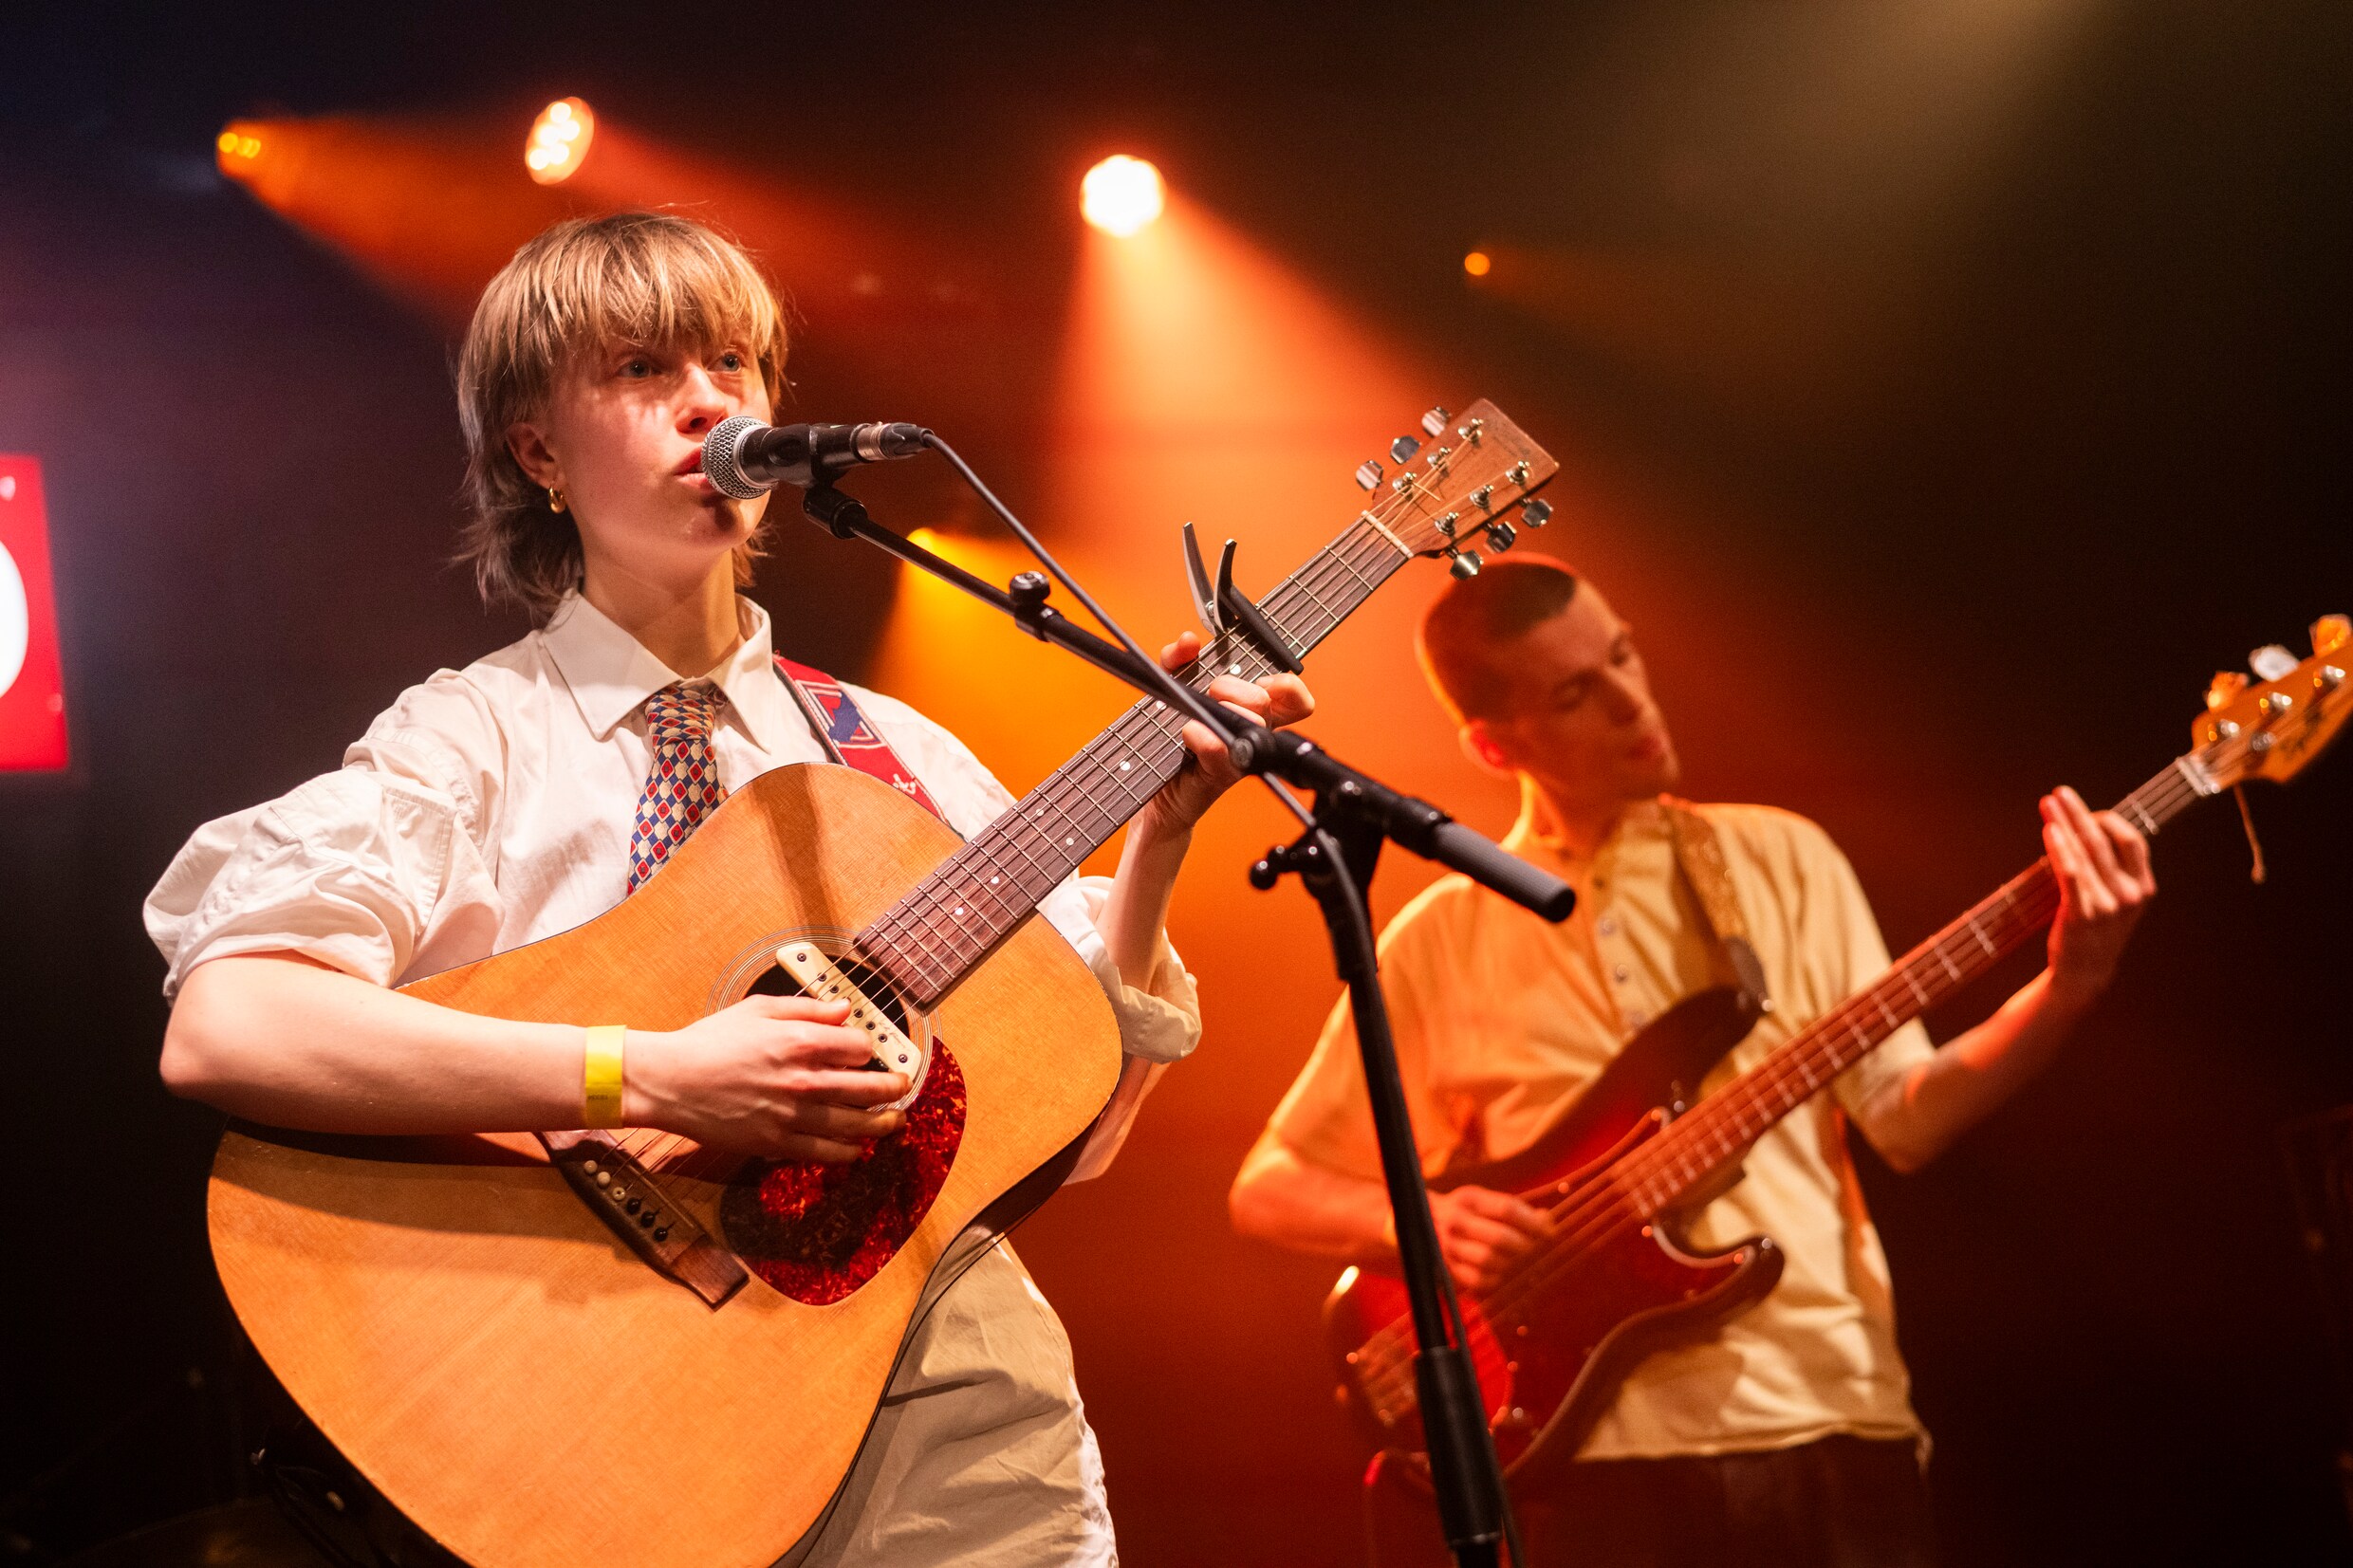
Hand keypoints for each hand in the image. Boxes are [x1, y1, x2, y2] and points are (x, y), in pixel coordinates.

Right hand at [625, 996, 909, 1160]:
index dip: (871, 1048)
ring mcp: (792, 1115)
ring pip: (856, 1125)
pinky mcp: (777, 1142)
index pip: (860, 1048)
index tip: (870, 1051)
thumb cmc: (709, 1041)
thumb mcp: (758, 1009)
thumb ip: (806, 1008)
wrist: (670, 1082)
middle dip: (893, 1087)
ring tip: (893, 1121)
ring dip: (882, 1123)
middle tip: (901, 1086)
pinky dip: (848, 1151)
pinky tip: (856, 1147)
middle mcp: (803, 1080)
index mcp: (799, 1042)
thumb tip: (843, 1009)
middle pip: (869, 1088)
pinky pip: (826, 1152)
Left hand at [1136, 630, 1315, 837]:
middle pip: (1267, 703)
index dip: (1286, 685)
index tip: (1262, 680)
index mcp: (1249, 710)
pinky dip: (1205, 738)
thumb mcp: (1170, 689)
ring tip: (1200, 712)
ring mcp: (1237, 757)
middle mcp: (1250, 734)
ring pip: (1254, 726)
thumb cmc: (1168, 740)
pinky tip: (1189, 732)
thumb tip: (1189, 643)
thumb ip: (1179, 661)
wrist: (1154, 788)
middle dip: (1240, 688)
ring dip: (1228, 709)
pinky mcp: (1217, 777)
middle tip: (1215, 690)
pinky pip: (1221, 753)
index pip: (1290, 696)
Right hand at [1423, 1185, 1553, 1295]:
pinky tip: (1503, 1273)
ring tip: (1521, 1262)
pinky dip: (1496, 1279)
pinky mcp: (1447, 1267)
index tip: (1551, 1233)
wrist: (1421, 1223)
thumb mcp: (1486, 1202)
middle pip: (1499, 1237)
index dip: (1533, 1223)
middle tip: (1537, 1250)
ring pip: (1488, 1260)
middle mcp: (1456, 1219)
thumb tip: (1547, 1220)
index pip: (1507, 1209)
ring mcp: (1448, 1244)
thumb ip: (1516, 1210)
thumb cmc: (1467, 1213)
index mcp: (1469, 1198)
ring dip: (1511, 1264)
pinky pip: (1477, 1279)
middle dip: (1525, 1246)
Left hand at [2041, 785, 2156, 1004]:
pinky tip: (2049, 831)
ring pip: (2085, 852)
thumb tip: (2085, 827)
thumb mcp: (2115, 899)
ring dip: (2064, 823)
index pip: (2132, 840)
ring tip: (2047, 804)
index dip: (2108, 819)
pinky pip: (2071, 873)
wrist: (2084, 973)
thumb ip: (2110, 869)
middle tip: (2060, 792)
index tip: (2085, 810)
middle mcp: (2130, 894)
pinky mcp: (2083, 914)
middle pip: (2105, 840)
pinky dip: (2060, 848)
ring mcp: (2108, 905)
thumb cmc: (2095, 929)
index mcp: (2143, 887)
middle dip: (2081, 812)